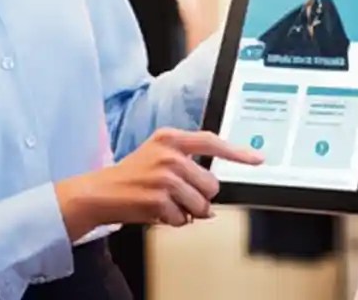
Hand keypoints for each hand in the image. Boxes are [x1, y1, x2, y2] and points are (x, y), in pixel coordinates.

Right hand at [55, 128, 262, 239]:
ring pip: (202, 205)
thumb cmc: (131, 175)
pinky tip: (157, 210)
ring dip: (188, 210)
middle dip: (200, 196)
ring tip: (167, 202)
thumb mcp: (158, 155)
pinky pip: (183, 219)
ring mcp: (164, 177)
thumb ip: (188, 163)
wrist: (100, 191)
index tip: (257, 159)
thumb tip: (214, 191)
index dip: (237, 152)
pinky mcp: (159, 199)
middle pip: (212, 184)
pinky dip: (173, 220)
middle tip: (179, 194)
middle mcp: (169, 155)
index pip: (211, 142)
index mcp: (170, 138)